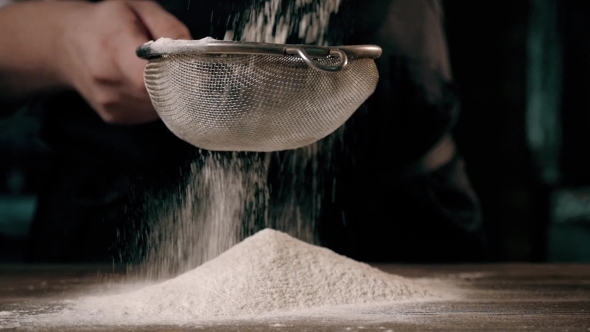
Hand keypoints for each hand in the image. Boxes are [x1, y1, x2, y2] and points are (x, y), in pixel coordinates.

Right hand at [57, 1, 190, 123]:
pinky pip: (148, 114)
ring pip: (156, 108)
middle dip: (175, 84)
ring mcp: (108, 102)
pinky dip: (154, 102)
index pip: (148, 78)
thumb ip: (170, 30)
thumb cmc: (107, 21)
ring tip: (153, 72)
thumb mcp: (140, 8)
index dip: (174, 77)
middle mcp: (106, 79)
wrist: (66, 43)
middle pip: (157, 95)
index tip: (185, 67)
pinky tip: (142, 84)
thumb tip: (192, 56)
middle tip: (174, 66)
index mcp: (112, 46)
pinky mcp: (113, 116)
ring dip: (165, 93)